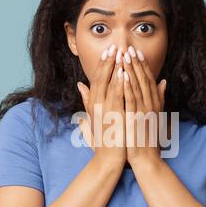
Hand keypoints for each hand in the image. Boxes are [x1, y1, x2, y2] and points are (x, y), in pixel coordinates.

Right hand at [77, 44, 126, 166]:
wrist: (108, 160)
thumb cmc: (103, 142)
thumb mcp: (91, 119)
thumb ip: (86, 102)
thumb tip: (80, 86)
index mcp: (92, 105)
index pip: (97, 80)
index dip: (102, 65)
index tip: (108, 52)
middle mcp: (96, 106)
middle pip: (102, 78)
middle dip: (108, 61)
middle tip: (114, 46)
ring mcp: (105, 110)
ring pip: (109, 84)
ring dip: (115, 67)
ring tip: (121, 53)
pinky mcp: (114, 116)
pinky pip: (117, 96)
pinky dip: (120, 83)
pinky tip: (125, 72)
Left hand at [122, 46, 166, 166]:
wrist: (147, 158)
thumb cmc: (148, 138)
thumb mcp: (156, 115)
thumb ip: (159, 98)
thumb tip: (163, 81)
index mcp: (153, 103)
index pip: (147, 80)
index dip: (142, 65)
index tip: (136, 52)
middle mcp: (150, 105)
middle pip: (143, 79)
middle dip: (135, 62)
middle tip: (129, 47)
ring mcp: (144, 111)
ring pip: (137, 86)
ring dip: (131, 69)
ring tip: (124, 55)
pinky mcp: (137, 118)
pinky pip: (132, 99)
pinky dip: (128, 86)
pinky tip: (123, 75)